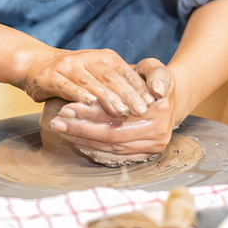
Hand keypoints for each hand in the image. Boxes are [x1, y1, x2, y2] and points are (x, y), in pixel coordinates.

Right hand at [22, 47, 154, 116]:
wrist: (36, 63)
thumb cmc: (74, 73)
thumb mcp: (98, 72)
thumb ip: (117, 84)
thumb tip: (146, 102)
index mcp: (104, 57)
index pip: (125, 72)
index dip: (139, 87)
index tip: (153, 102)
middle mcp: (88, 58)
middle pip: (111, 77)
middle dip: (128, 94)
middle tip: (142, 110)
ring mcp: (69, 66)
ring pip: (91, 82)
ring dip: (107, 97)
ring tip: (121, 111)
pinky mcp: (52, 76)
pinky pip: (67, 85)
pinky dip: (79, 94)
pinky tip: (89, 104)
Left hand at [48, 58, 177, 161]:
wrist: (170, 100)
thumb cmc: (154, 80)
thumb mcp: (157, 69)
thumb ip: (157, 74)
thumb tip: (156, 91)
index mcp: (159, 111)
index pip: (118, 115)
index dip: (90, 112)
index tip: (67, 107)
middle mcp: (157, 134)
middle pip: (112, 135)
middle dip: (81, 129)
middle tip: (57, 122)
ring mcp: (151, 148)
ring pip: (110, 149)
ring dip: (83, 141)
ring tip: (61, 130)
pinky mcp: (144, 157)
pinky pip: (114, 158)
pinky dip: (94, 151)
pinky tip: (76, 142)